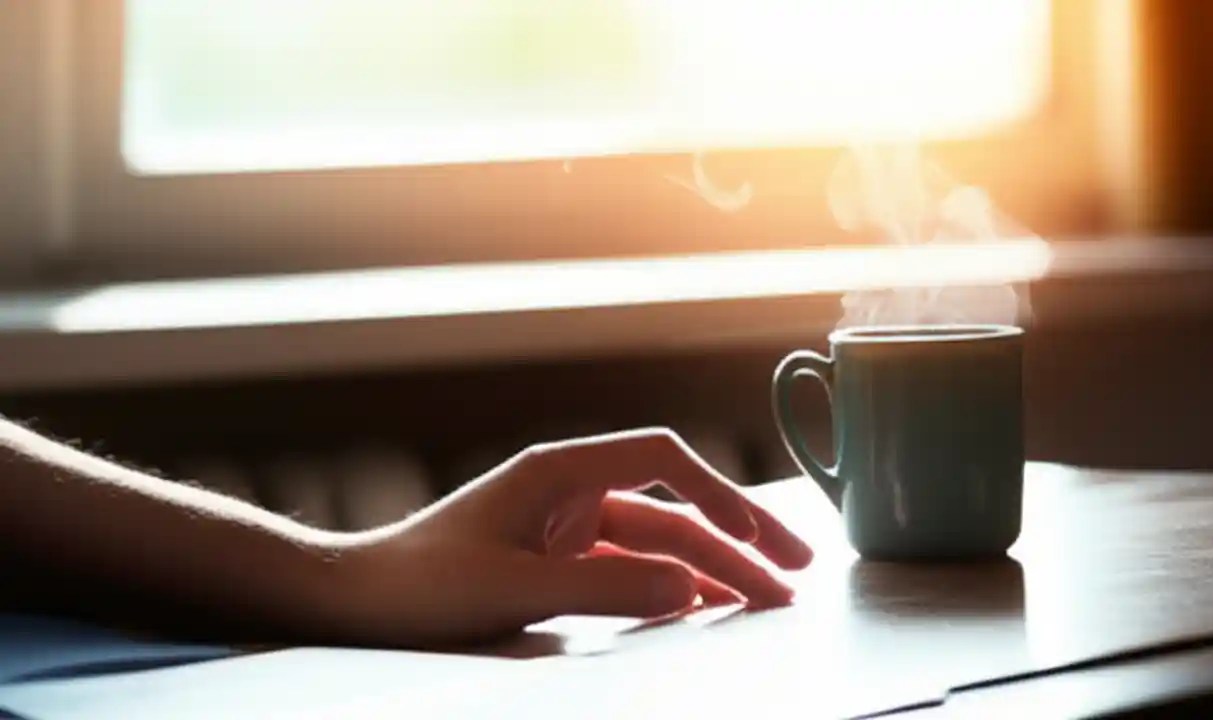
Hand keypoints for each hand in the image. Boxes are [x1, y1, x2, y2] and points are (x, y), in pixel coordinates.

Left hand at [317, 428, 813, 646]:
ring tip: (767, 598)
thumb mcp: (513, 589)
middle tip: (795, 574)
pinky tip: (704, 608)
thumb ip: (603, 588)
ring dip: (710, 568)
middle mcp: (569, 492)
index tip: (760, 537)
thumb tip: (690, 588)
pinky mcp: (556, 560)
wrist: (356, 600)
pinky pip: (629, 569)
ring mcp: (565, 527)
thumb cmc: (417, 584)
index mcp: (558, 473)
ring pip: (657, 542)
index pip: (662, 461)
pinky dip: (669, 588)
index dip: (720, 493)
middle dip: (735, 539)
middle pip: (673, 507)